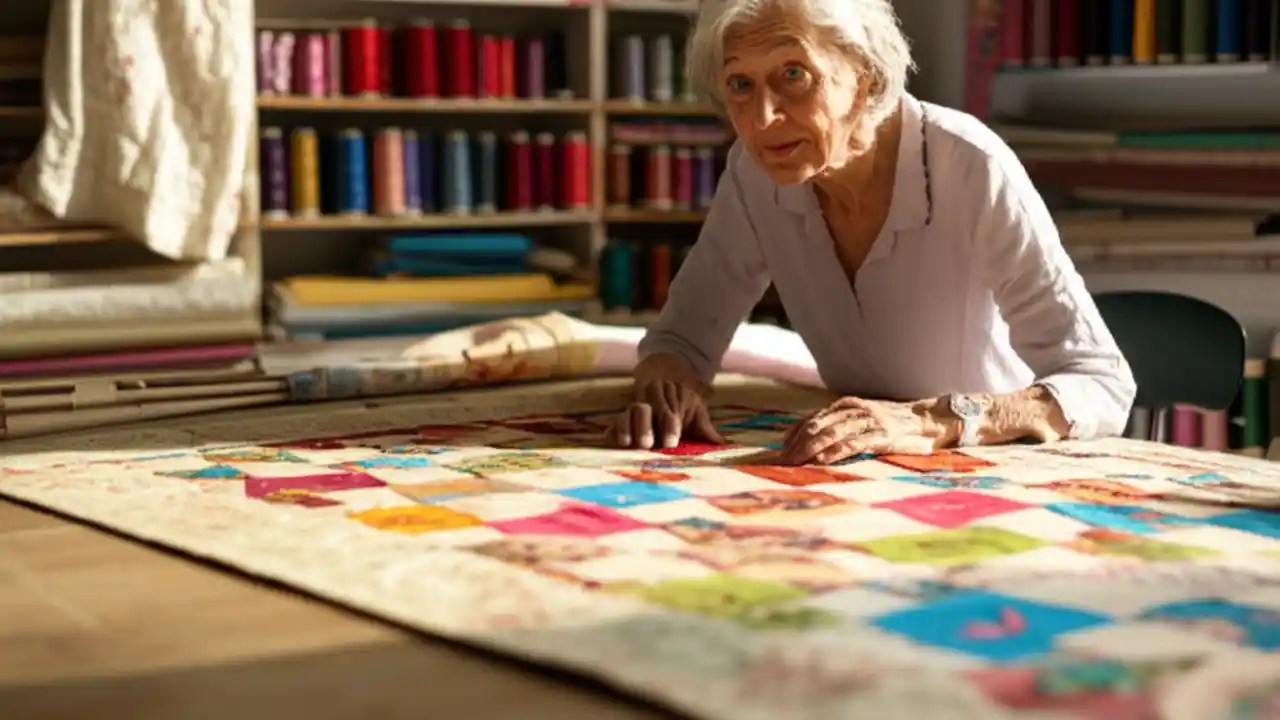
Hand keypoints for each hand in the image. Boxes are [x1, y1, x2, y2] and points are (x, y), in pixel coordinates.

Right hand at [605, 354, 725, 449]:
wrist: (661, 378)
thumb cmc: (683, 403)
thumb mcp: (696, 410)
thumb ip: (705, 427)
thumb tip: (724, 444)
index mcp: (669, 395)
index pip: (668, 410)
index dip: (669, 424)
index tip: (673, 440)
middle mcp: (649, 400)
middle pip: (645, 410)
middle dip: (647, 427)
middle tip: (649, 444)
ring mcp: (634, 408)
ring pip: (629, 413)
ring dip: (629, 428)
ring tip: (630, 444)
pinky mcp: (622, 419)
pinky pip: (615, 422)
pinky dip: (615, 431)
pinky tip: (617, 442)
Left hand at [780, 396, 942, 464]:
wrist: (924, 419)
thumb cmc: (889, 422)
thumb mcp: (860, 417)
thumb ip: (838, 424)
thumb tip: (810, 439)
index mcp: (845, 405)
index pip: (811, 419)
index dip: (793, 434)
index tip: (780, 450)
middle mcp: (853, 410)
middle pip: (817, 426)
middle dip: (797, 444)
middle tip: (782, 460)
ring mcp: (867, 421)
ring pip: (832, 433)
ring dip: (811, 448)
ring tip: (796, 461)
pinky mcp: (881, 435)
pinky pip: (854, 443)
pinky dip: (837, 451)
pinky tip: (824, 459)